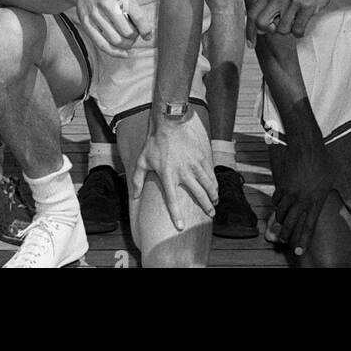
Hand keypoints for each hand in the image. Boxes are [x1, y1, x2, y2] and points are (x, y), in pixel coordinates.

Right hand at [69, 0, 152, 58]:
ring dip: (126, 45)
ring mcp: (95, 14)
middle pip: (126, 31)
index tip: (147, 36)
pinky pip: (102, 44)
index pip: (137, 16)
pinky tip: (122, 52)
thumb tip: (146, 32)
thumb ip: (135, 9)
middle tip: (135, 36)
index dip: (145, 30)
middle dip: (134, 38)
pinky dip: (115, 52)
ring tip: (128, 41)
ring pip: (115, 40)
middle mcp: (107, 3)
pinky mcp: (86, 24)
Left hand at [130, 114, 217, 231]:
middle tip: (211, 215)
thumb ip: (138, 180)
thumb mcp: (142, 161)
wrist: (170, 123)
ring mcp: (194, 164)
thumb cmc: (154, 143)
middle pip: (197, 194)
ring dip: (213, 195)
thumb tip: (135, 197)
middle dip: (206, 206)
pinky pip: (210, 173)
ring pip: (207, 184)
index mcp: (167, 175)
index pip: (172, 200)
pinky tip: (215, 188)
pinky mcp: (201, 157)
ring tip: (215, 203)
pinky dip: (214, 182)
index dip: (176, 214)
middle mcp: (182, 172)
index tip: (180, 227)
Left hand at [248, 0, 337, 38]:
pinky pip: (297, 30)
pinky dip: (299, 32)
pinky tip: (302, 23)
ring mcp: (294, 1)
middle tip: (278, 26)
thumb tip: (258, 24)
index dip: (249, 31)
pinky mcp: (307, 7)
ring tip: (295, 18)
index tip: (250, 43)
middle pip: (263, 23)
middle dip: (270, 29)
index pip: (253, 13)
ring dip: (288, 29)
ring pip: (282, 29)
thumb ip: (269, 1)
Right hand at [272, 127, 348, 257]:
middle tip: (285, 241)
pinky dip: (276, 205)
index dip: (303, 241)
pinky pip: (276, 199)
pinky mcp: (282, 184)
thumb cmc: (324, 161)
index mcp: (315, 202)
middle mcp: (301, 200)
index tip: (299, 252)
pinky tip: (278, 206)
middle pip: (291, 224)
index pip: (308, 227)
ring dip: (280, 220)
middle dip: (287, 235)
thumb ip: (346, 194)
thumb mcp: (338, 178)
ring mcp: (290, 192)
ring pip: (281, 212)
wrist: (306, 146)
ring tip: (282, 224)